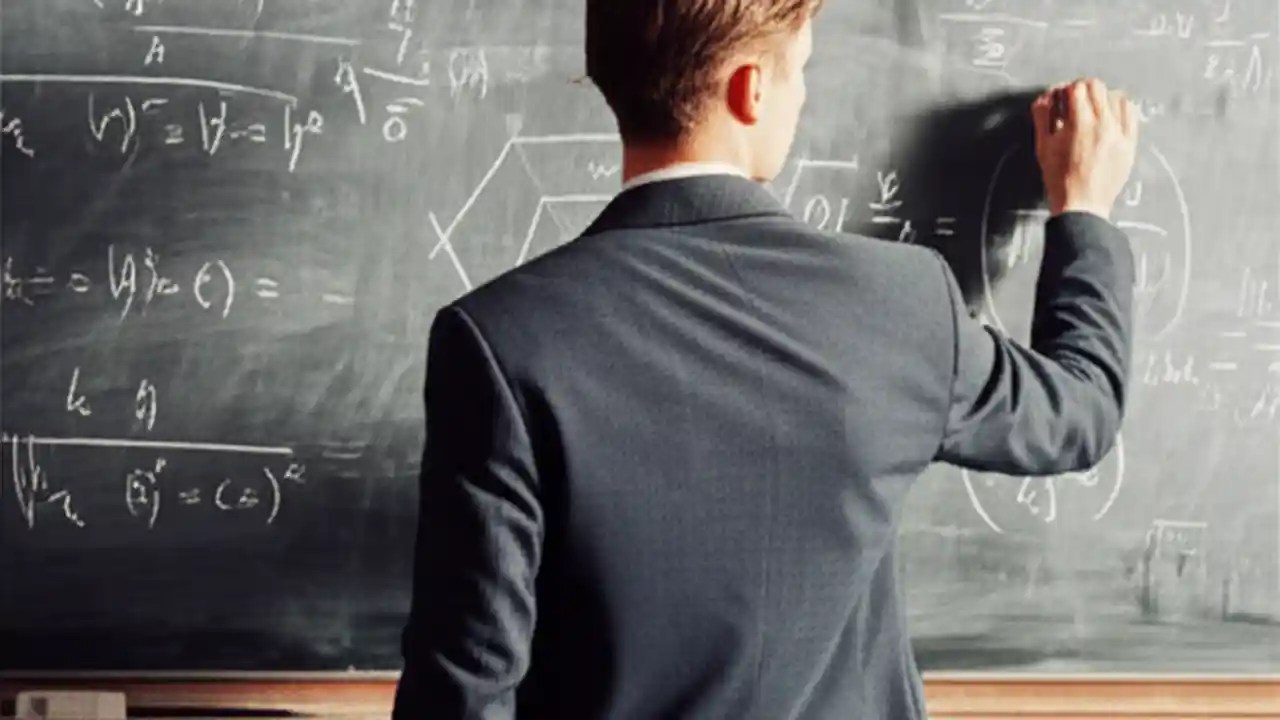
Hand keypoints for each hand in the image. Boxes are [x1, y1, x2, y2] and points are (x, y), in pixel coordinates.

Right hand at [1032, 78, 1138, 219]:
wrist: (1083, 205)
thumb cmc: (1060, 179)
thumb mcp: (1043, 147)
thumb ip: (1042, 118)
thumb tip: (1046, 96)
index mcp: (1080, 124)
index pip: (1077, 88)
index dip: (1066, 90)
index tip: (1062, 97)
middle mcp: (1103, 124)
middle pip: (1097, 87)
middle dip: (1083, 89)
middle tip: (1076, 101)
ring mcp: (1120, 133)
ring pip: (1116, 96)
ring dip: (1102, 98)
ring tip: (1094, 110)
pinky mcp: (1130, 142)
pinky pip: (1131, 113)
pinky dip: (1120, 108)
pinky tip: (1111, 115)